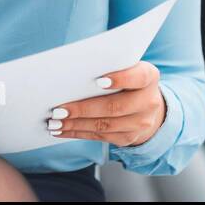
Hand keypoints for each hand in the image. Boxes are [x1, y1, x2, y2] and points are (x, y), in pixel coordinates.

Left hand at [48, 61, 165, 146]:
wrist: (148, 106)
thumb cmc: (128, 79)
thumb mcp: (127, 67)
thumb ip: (110, 66)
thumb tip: (75, 71)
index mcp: (149, 77)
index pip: (138, 77)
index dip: (120, 79)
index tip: (98, 80)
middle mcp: (148, 102)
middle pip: (114, 107)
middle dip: (83, 109)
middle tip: (58, 109)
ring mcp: (140, 123)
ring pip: (104, 125)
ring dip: (75, 124)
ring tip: (54, 122)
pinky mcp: (128, 138)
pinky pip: (100, 136)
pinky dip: (78, 133)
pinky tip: (62, 129)